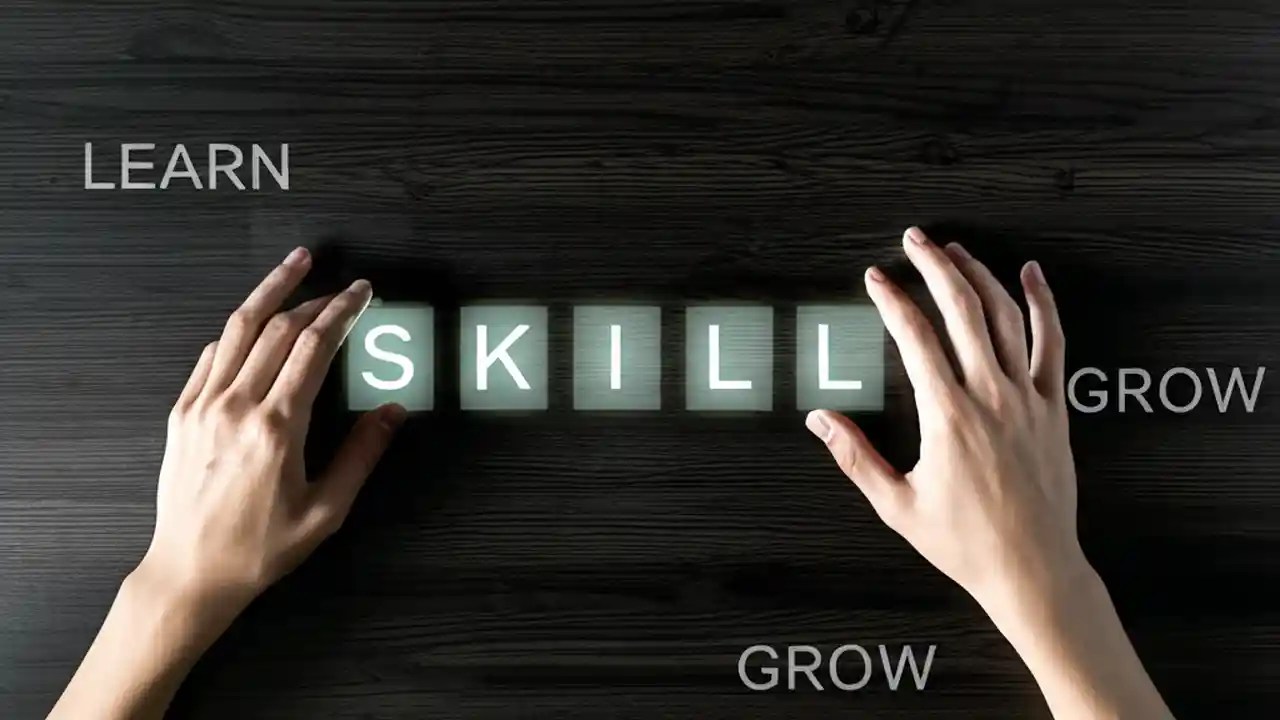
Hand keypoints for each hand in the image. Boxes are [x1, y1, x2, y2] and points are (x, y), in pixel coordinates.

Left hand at [138, 247, 405, 615]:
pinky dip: (237, 330)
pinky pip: (211, 355)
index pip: (314, 347)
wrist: (191, 572)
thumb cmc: (260, 548)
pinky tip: (253, 320)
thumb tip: (393, 411)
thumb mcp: (327, 510)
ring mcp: (203, 407)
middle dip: (316, 298)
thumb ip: (362, 454)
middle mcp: (236, 407)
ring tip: (294, 264)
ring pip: (239, 329)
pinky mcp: (182, 414)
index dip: (341, 311)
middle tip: (342, 285)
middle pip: (279, 329)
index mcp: (277, 428)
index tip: (361, 292)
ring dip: (269, 291)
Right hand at [805, 227, 1083, 606]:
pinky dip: (1044, 304)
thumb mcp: (897, 505)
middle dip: (933, 266)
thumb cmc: (965, 543)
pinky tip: (1032, 276)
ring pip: (1006, 316)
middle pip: (961, 310)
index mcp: (948, 416)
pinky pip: (1054, 343)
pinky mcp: (1055, 408)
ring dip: (978, 276)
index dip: (892, 300)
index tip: (875, 279)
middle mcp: (990, 396)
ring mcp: (1028, 398)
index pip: (914, 336)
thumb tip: (820, 420)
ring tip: (955, 251)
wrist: (1032, 568)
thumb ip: (855, 457)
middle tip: (913, 241)